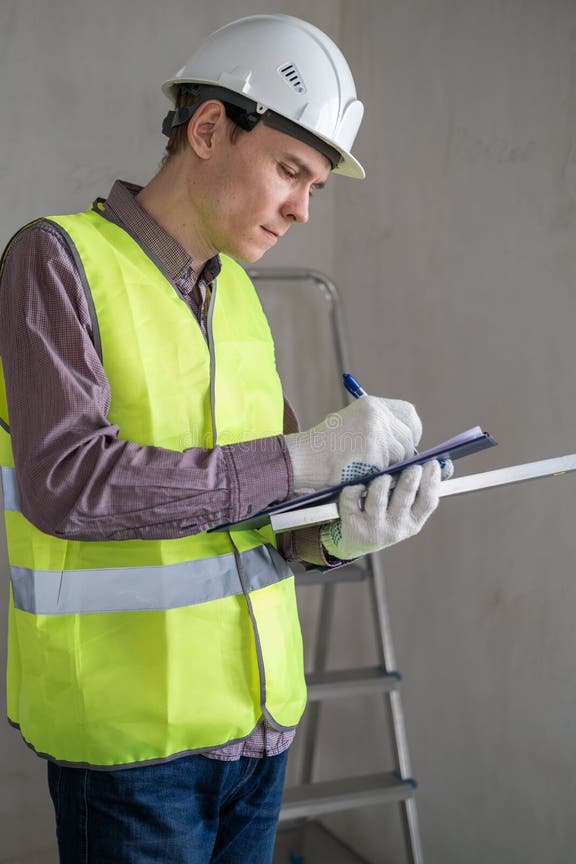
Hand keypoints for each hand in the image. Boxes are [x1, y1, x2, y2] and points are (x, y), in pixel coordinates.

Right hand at [285, 396, 421, 493]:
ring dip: (389, 466)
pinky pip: (389, 469)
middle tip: (389, 464)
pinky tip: (361, 473)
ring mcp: (377, 433)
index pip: (409, 413)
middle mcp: (377, 415)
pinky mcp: (375, 453)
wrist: (304, 456)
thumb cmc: (326, 446)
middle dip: (402, 454)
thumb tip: (409, 440)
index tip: (408, 443)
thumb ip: (378, 425)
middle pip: (408, 437)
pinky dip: (378, 475)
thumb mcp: (352, 423)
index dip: (412, 430)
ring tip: (367, 467)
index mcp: (372, 404)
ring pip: (401, 455)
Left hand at [321, 460, 440, 559]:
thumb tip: (440, 464)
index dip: (432, 482)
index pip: (428, 503)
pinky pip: (352, 500)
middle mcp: (395, 528)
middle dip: (409, 480)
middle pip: (404, 498)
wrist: (357, 542)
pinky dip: (354, 488)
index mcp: (413, 523)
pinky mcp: (352, 524)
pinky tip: (357, 484)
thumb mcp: (406, 511)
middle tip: (412, 465)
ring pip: (377, 498)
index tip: (432, 463)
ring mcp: (373, 527)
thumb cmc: (386, 517)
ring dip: (381, 481)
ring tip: (383, 474)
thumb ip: (421, 491)